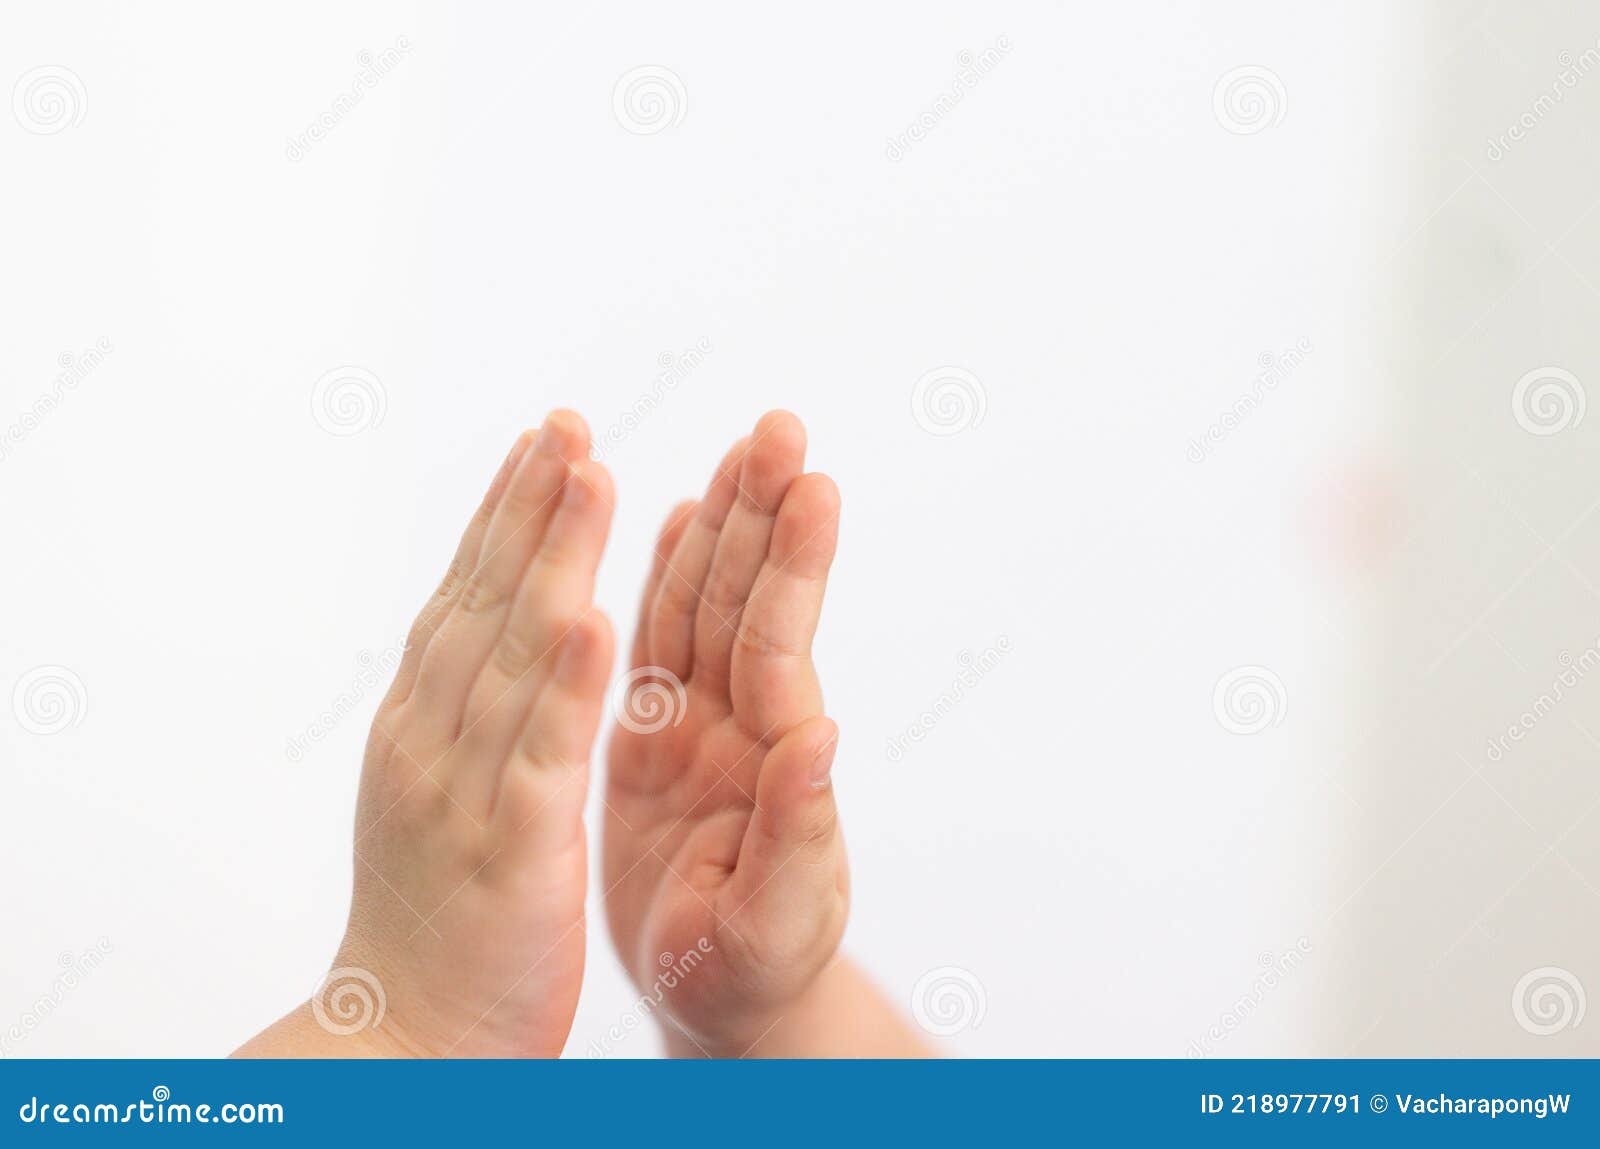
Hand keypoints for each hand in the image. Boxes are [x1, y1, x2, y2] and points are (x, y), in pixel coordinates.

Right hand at [238, 411, 614, 1057]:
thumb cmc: (433, 919)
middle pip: (486, 602)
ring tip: (589, 475)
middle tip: (568, 421)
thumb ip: (454, 711)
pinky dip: (565, 682)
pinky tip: (592, 616)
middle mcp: (434, 739)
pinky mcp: (511, 847)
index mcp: (424, 725)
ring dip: (552, 558)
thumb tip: (470, 632)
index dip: (507, 516)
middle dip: (530, 505)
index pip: (470, 599)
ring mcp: (468, 788)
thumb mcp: (429, 793)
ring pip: (513, 656)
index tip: (545, 440)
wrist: (405, 1038)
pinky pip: (542, 752)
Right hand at [602, 411, 849, 1055]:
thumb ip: (800, 833)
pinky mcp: (655, 740)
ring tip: (741, 448)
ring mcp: (699, 727)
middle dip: (764, 513)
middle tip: (782, 427)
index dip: (791, 566)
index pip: (778, 646)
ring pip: (707, 606)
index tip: (812, 486)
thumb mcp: (777, 921)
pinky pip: (661, 642)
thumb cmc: (754, 973)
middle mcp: (739, 728)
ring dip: (723, 525)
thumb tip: (823, 740)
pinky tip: (674, 521)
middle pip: (749, 602)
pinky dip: (667, 577)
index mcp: (767, 764)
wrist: (722, 998)